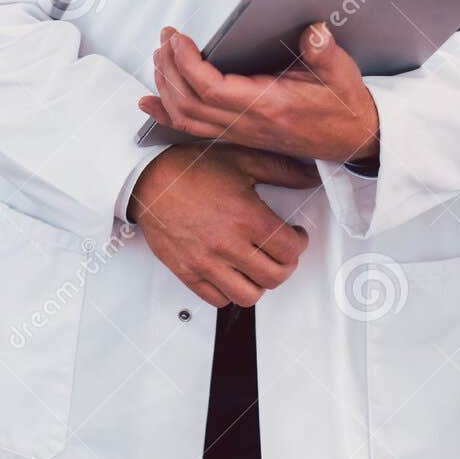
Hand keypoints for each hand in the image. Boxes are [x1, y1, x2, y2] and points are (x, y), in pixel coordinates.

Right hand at [127, 143, 317, 307]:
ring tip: (258, 266)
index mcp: (245, 216)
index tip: (295, 236)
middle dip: (285, 265)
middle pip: (275, 276)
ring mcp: (207, 262)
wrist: (149, 180)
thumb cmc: (190, 169)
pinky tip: (233, 273)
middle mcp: (227, 244)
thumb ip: (281, 169)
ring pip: (249, 295)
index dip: (300, 244)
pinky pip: (218, 299)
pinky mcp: (188, 272)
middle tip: (281, 253)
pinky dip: (230, 292)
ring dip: (260, 283)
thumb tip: (309, 175)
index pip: (290, 249)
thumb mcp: (241, 159)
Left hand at [137, 21, 380, 166]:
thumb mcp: (342, 73)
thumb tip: (312, 30)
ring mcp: (241, 132)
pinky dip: (167, 115)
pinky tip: (150, 103)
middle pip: (190, 103)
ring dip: (166, 87)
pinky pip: (194, 129)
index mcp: (269, 105)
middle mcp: (249, 123)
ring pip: (187, 118)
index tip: (177, 38)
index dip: (187, 63)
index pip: (212, 89)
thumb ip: (324, 51)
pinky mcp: (239, 134)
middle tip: (165, 39)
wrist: (353, 139)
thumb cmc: (343, 106)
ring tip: (161, 57)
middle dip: (169, 68)